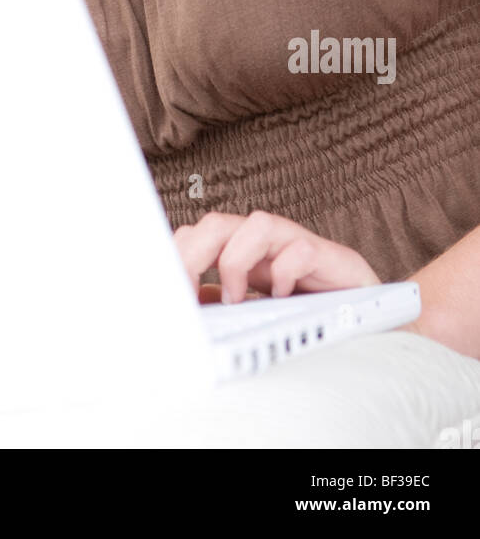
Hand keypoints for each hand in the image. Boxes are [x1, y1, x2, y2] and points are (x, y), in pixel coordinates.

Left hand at [174, 210, 380, 302]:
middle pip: (219, 222)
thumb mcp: (258, 312)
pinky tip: (282, 295)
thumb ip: (222, 303)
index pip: (198, 234)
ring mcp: (298, 246)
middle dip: (194, 252)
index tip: (163, 290)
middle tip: (185, 289)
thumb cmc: (315, 312)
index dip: (176, 254)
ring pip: (256, 223)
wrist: (380, 322)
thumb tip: (184, 304)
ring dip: (236, 258)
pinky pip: (301, 248)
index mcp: (243, 253)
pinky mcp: (331, 258)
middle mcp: (267, 244)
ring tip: (238, 297)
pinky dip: (285, 269)